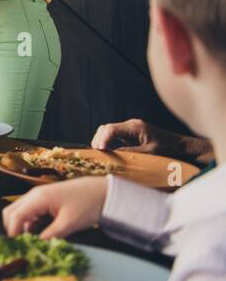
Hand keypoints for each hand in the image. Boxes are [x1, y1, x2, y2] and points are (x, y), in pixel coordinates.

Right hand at [2, 177, 108, 238]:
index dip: (12, 232)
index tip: (14, 247)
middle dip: (11, 228)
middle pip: (11, 212)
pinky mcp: (42, 200)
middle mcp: (33, 195)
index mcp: (38, 199)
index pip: (15, 216)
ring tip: (28, 242)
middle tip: (19, 245)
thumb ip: (51, 234)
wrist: (101, 191)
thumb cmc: (87, 204)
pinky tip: (37, 233)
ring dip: (19, 226)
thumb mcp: (70, 223)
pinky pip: (28, 211)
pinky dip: (27, 223)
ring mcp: (37, 196)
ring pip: (18, 211)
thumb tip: (37, 245)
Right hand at [92, 118, 212, 164]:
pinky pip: (114, 136)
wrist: (183, 148)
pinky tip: (108, 153)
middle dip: (98, 140)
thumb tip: (112, 156)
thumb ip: (130, 153)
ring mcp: (130, 129)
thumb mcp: (150, 153)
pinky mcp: (132, 135)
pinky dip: (108, 143)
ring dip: (102, 142)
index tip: (99, 152)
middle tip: (96, 155)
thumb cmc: (169, 150)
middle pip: (106, 129)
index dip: (102, 140)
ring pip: (108, 132)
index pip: (110, 129)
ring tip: (100, 155)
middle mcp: (130, 125)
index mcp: (135, 126)